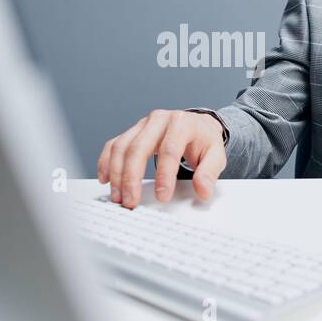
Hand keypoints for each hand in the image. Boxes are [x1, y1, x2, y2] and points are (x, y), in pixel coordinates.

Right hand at [96, 109, 225, 208]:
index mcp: (182, 123)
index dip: (164, 175)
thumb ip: (209, 173)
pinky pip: (113, 145)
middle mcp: (159, 119)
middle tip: (131, 201)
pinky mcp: (132, 131)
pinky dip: (106, 162)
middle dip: (131, 178)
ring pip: (122, 147)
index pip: (169, 150)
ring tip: (119, 197)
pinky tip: (105, 179)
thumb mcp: (216, 155)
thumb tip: (203, 190)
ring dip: (116, 174)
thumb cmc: (204, 141)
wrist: (197, 126)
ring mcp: (142, 124)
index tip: (162, 196)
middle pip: (138, 148)